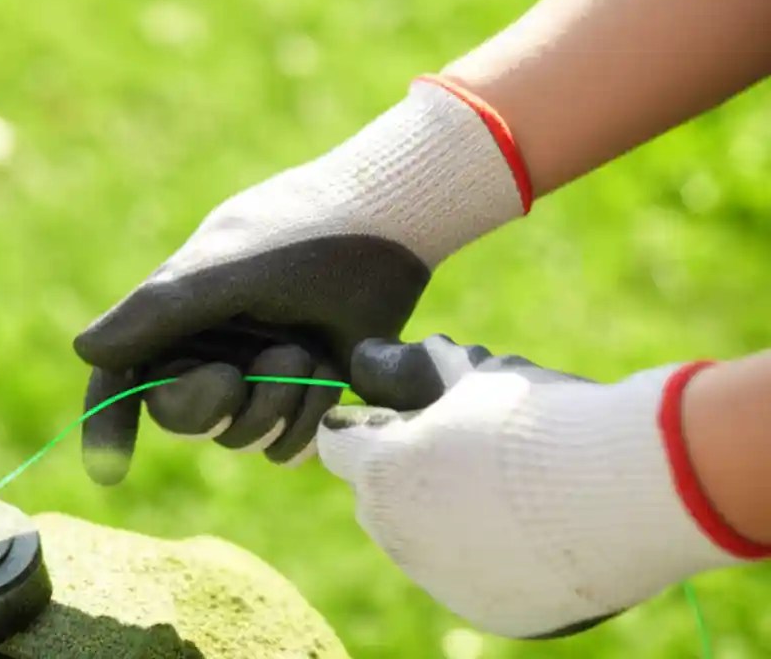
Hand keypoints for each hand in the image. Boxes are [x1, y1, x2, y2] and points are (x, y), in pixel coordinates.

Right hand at [75, 78, 529, 483]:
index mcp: (176, 314)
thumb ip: (154, 313)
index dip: (109, 421)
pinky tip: (330, 373)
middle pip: (181, 417)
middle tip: (237, 379)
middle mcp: (211, 346)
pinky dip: (307, 420)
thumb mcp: (221, 273)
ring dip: (273, 406)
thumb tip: (84, 352)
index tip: (112, 468)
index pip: (123, 377)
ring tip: (306, 353)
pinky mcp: (305, 392)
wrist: (392, 223)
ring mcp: (259, 371)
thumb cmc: (301, 236)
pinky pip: (288, 444)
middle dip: (212, 404)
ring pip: (239, 435)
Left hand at [317, 335, 742, 637]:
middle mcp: (400, 536)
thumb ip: (424, 371)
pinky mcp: (490, 613)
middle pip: (373, 500)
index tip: (392, 415)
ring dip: (442, 517)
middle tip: (455, 448)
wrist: (635, 486)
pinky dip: (486, 557)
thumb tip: (382, 357)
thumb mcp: (478, 376)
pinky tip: (532, 530)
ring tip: (503, 487)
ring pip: (419, 543)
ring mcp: (443, 582)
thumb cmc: (546, 418)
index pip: (335, 444)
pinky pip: (468, 580)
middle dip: (400, 474)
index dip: (361, 424)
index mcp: (384, 473)